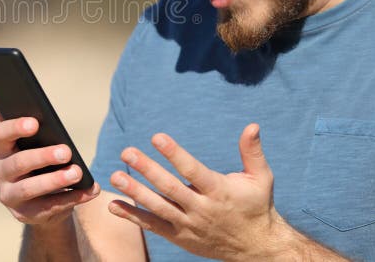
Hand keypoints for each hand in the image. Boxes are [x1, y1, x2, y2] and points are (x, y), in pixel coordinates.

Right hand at [0, 106, 99, 225]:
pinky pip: (50, 207)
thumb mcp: (31, 144)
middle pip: (18, 163)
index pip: (1, 136)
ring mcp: (10, 196)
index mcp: (1, 150)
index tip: (35, 123)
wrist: (39, 201)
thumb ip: (25, 127)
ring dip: (56, 180)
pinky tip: (90, 190)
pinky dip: (73, 198)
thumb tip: (3, 104)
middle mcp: (0, 173)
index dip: (16, 128)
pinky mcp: (26, 215)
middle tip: (67, 151)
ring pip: (31, 188)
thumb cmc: (37, 162)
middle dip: (43, 156)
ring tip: (78, 172)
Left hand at [107, 124, 288, 260]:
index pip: (193, 171)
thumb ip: (252, 152)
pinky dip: (132, 216)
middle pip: (170, 188)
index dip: (174, 154)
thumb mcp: (261, 178)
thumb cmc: (257, 206)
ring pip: (158, 207)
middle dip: (147, 169)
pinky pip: (153, 226)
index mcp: (219, 191)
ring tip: (114, 177)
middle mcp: (202, 209)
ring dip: (135, 192)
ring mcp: (189, 225)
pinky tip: (113, 205)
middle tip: (126, 152)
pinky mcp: (180, 237)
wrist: (256, 248)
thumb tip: (252, 125)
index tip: (157, 137)